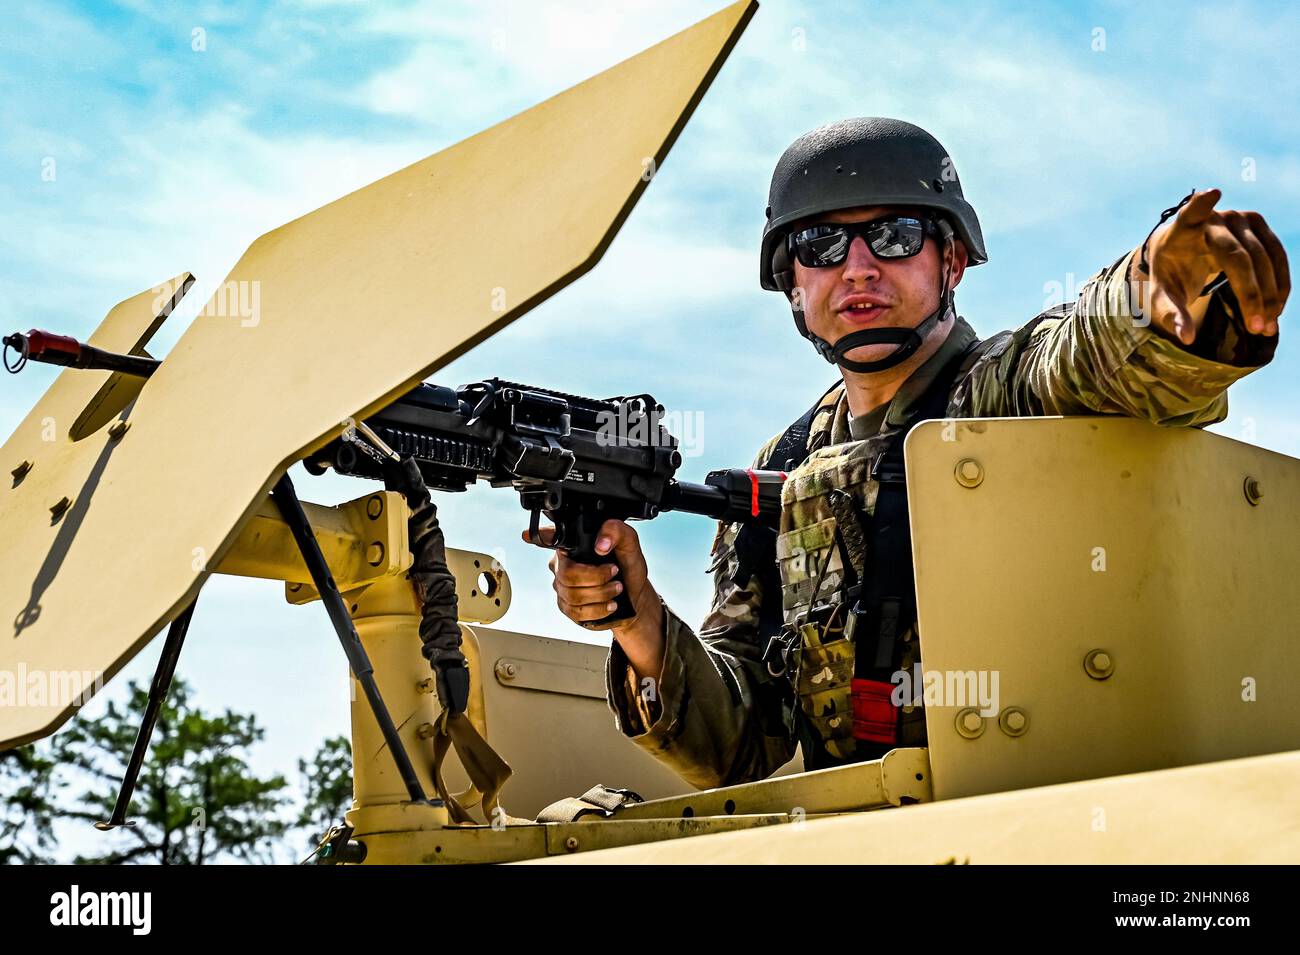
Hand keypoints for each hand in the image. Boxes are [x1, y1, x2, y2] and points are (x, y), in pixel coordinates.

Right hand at [525, 518, 664, 679]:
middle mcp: (562, 566)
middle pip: (566, 575)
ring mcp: (562, 589)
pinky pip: (576, 612)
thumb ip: (617, 531)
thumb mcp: (629, 543)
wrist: (634, 596)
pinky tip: (609, 604)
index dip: (539, 537)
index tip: (527, 535)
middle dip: (596, 577)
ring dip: (601, 594)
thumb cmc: (627, 567)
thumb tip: (600, 544)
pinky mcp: (568, 608)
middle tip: (614, 573)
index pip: (550, 539)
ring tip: (616, 588)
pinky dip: (598, 609)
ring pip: (572, 595)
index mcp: (572, 546)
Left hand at [1141, 188, 1289, 344]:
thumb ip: (1171, 314)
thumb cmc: (1171, 273)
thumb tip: (1185, 337)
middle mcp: (1215, 219)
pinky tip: (1275, 310)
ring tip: (1267, 327)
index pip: (1191, 214)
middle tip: (1257, 328)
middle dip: (1252, 294)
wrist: (1184, 251)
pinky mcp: (1258, 225)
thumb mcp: (1162, 295)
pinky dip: (1279, 284)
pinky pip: (1276, 256)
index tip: (1211, 193)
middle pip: (1239, 257)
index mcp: (1183, 231)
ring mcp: (1241, 218)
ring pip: (1265, 257)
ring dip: (1271, 294)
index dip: (1201, 205)